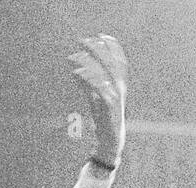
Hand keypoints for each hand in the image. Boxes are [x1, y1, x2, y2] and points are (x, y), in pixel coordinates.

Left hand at [69, 34, 126, 165]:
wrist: (109, 144)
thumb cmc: (103, 122)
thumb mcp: (94, 100)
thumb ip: (88, 85)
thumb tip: (76, 71)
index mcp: (120, 86)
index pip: (119, 62)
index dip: (113, 48)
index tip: (102, 36)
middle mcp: (120, 90)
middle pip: (112, 63)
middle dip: (98, 50)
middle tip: (83, 40)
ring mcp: (116, 98)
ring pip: (105, 74)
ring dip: (89, 62)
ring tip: (75, 56)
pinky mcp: (108, 108)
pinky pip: (99, 89)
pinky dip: (88, 79)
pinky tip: (77, 73)